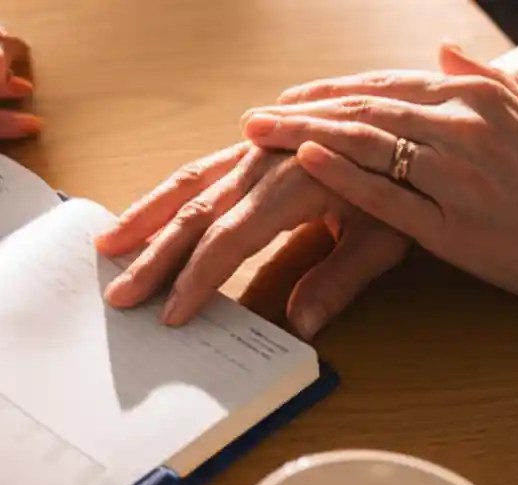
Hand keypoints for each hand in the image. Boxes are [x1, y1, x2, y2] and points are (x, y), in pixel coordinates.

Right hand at [95, 144, 410, 337]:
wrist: (411, 124)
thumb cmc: (405, 183)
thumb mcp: (387, 236)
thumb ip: (341, 279)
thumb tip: (303, 326)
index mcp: (294, 184)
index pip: (231, 239)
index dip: (198, 278)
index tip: (171, 315)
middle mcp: (265, 162)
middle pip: (196, 214)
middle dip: (153, 258)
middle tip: (118, 296)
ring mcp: (254, 152)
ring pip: (188, 184)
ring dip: (145, 217)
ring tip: (107, 246)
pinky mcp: (251, 148)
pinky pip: (200, 171)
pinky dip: (165, 195)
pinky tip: (143, 214)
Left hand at [241, 45, 517, 314]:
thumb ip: (484, 80)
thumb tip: (442, 49)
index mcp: (476, 101)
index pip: (385, 86)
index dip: (330, 91)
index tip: (287, 98)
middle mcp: (463, 126)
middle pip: (364, 109)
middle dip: (301, 112)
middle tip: (252, 120)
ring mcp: (457, 174)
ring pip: (366, 144)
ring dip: (304, 137)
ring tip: (258, 137)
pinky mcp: (453, 223)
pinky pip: (388, 193)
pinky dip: (343, 176)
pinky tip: (305, 164)